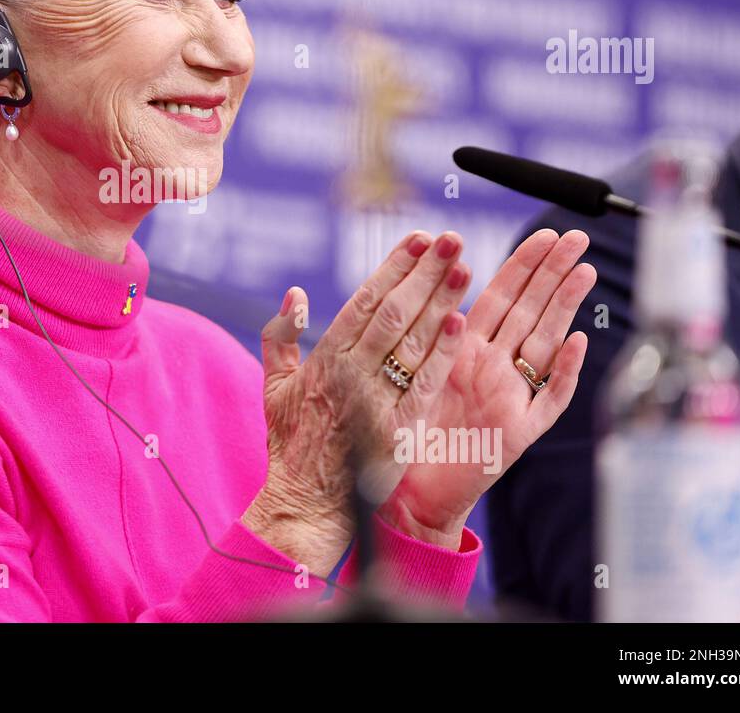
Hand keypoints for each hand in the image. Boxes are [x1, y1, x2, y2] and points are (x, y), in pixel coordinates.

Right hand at [242, 230, 471, 575]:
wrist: (305, 501)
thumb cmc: (291, 443)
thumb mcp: (275, 386)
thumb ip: (281, 337)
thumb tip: (295, 294)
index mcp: (323, 361)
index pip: (363, 302)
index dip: (393, 268)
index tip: (417, 239)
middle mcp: (350, 375)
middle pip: (393, 312)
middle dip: (423, 273)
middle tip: (450, 240)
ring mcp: (375, 402)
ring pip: (412, 341)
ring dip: (440, 302)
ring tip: (463, 268)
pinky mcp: (398, 430)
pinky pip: (424, 384)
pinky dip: (442, 352)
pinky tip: (460, 322)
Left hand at [379, 229, 596, 549]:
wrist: (412, 491)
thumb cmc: (406, 434)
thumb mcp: (413, 374)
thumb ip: (426, 336)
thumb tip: (434, 287)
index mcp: (466, 351)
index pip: (501, 297)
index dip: (523, 265)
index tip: (546, 233)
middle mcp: (494, 369)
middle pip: (530, 311)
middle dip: (553, 271)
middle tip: (578, 237)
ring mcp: (511, 397)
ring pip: (544, 343)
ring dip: (565, 308)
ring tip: (584, 271)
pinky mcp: (520, 431)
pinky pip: (549, 399)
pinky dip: (565, 373)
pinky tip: (579, 344)